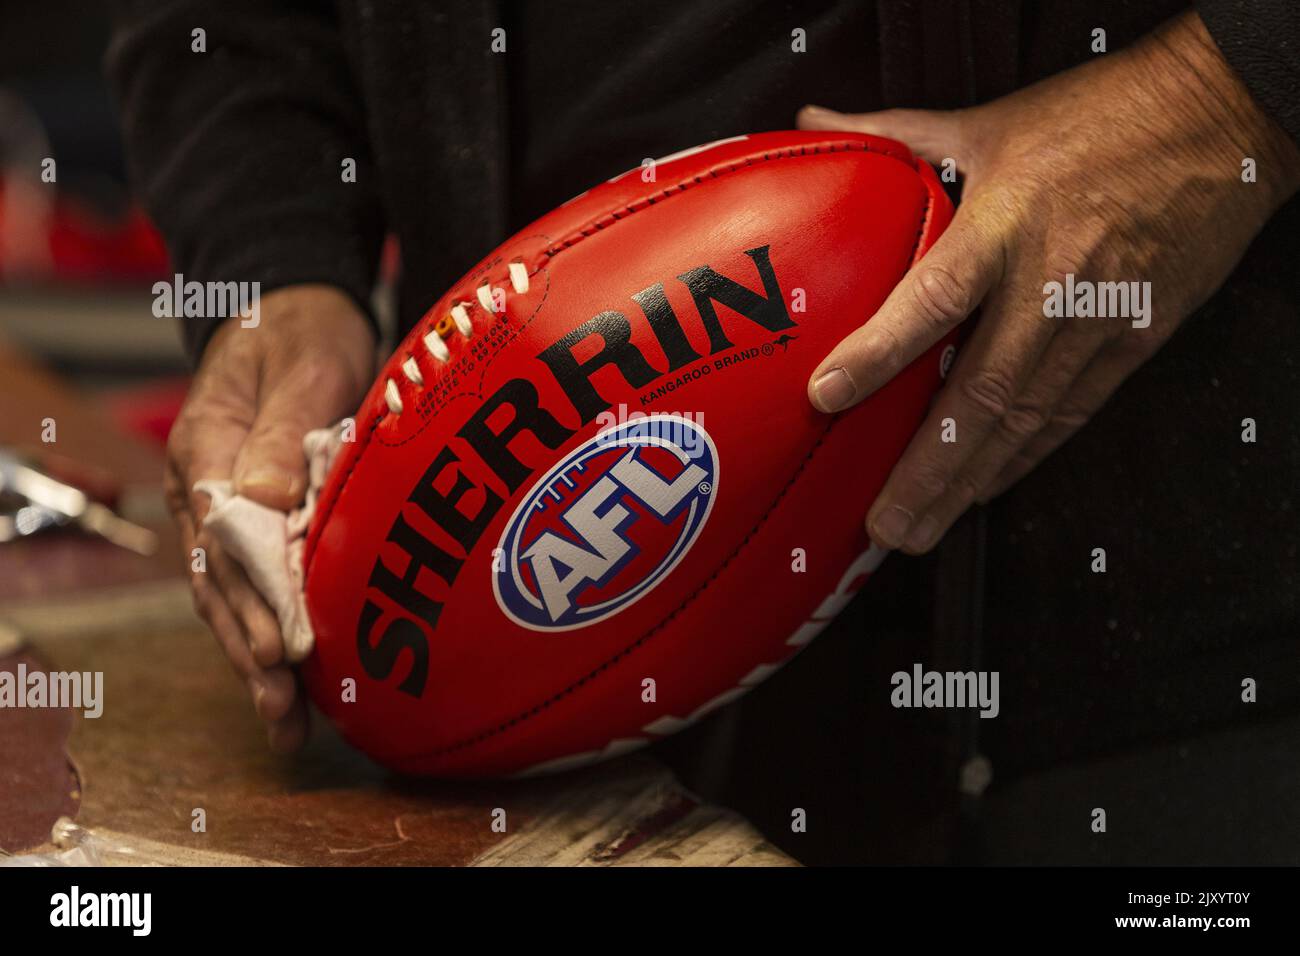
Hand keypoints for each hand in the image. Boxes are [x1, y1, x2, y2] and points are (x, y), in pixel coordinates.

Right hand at [165, 285, 374, 750]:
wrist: (296, 315)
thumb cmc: (300, 334)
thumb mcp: (299, 366)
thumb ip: (279, 428)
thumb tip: (265, 498)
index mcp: (206, 449)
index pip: (223, 538)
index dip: (252, 598)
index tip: (283, 647)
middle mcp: (206, 489)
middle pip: (221, 580)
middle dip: (252, 647)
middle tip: (282, 705)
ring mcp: (226, 511)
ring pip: (233, 594)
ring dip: (257, 658)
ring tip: (284, 721)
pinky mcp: (258, 522)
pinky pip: (257, 584)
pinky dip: (272, 630)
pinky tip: (295, 683)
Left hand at [799, 11, 1299, 553]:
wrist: (1224, 121)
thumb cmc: (1102, 117)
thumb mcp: (989, 119)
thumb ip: (895, 132)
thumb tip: (813, 126)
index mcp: (1008, 223)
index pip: (934, 297)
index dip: (880, 350)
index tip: (827, 394)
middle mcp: (1053, 284)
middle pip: (983, 394)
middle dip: (928, 470)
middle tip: (881, 526)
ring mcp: (1099, 322)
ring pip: (1027, 421)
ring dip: (968, 484)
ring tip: (920, 530)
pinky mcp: (1136, 341)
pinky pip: (1071, 415)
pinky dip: (1024, 459)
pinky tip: (983, 490)